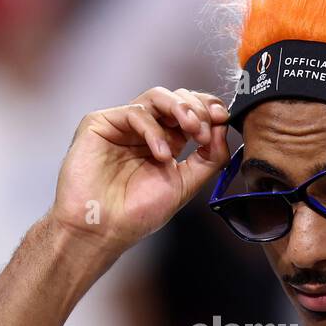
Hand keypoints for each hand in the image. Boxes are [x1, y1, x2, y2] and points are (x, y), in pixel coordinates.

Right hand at [49, 86, 229, 254]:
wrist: (102, 229)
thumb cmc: (136, 214)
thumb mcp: (185, 185)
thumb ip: (209, 159)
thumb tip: (224, 129)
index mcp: (166, 143)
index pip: (191, 112)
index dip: (208, 109)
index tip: (223, 118)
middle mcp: (145, 131)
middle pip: (177, 99)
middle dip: (197, 109)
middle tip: (205, 130)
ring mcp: (123, 126)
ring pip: (156, 96)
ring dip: (181, 108)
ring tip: (193, 131)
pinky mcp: (101, 123)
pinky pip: (134, 112)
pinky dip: (154, 130)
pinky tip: (161, 155)